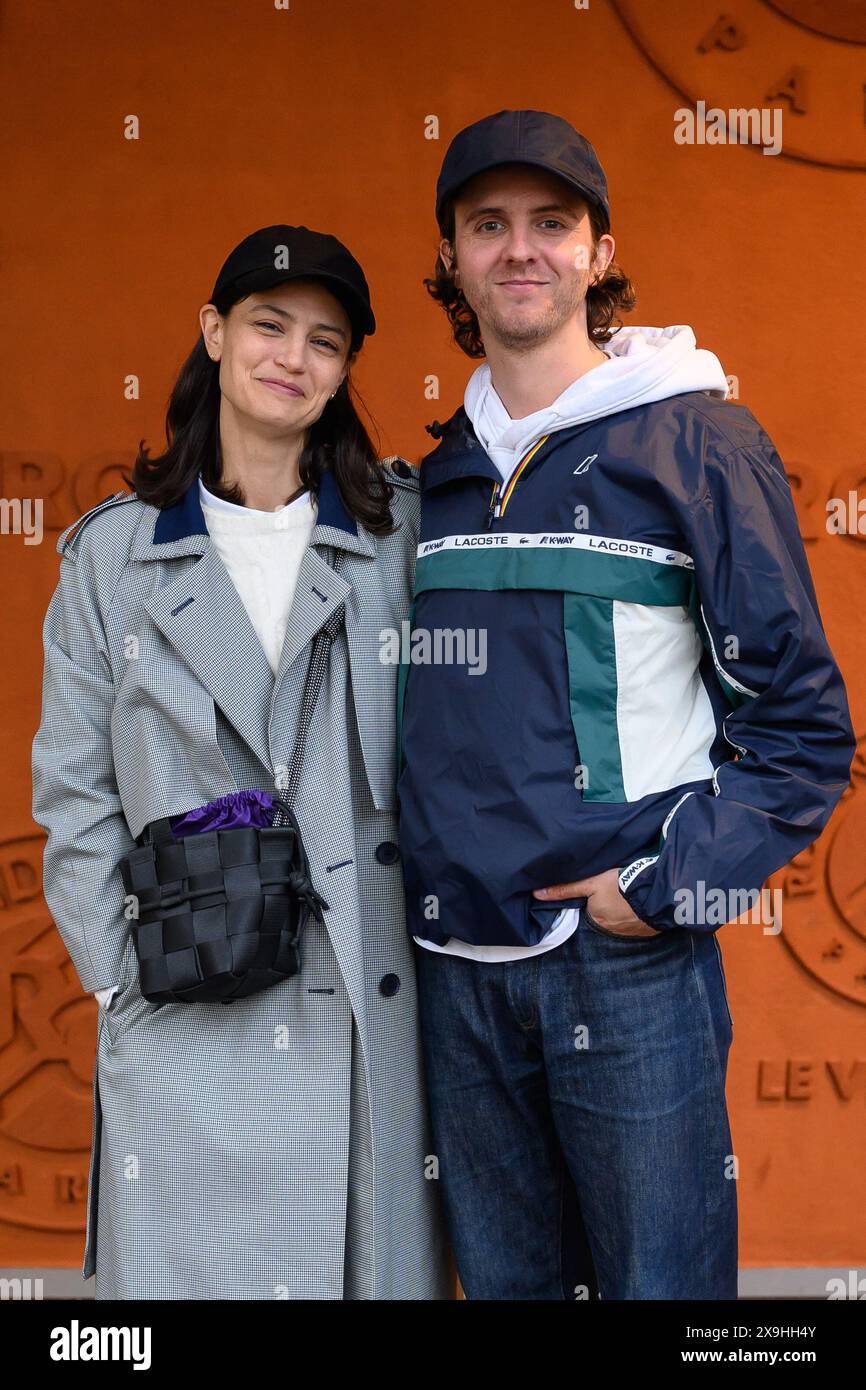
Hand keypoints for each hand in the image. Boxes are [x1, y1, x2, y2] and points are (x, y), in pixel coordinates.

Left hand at [533, 868, 661, 938]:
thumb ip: (565, 890)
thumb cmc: (620, 887)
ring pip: (620, 923)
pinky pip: (636, 926)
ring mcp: (630, 934)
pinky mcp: (646, 932)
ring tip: (626, 899)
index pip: (588, 913)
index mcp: (596, 921)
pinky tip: (638, 907)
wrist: (655, 893)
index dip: (591, 904)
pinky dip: (636, 918)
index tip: (596, 895)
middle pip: (604, 919)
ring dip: (623, 914)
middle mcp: (611, 932)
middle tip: (613, 895)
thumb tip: (537, 894)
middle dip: (607, 911)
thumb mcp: (590, 883)